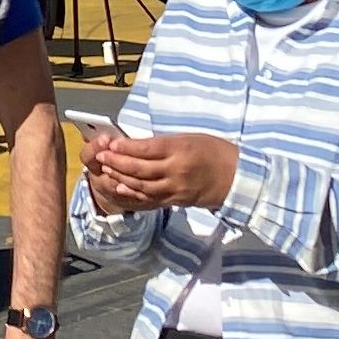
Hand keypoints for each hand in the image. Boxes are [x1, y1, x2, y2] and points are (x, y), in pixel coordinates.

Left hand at [82, 131, 237, 213]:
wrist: (237, 178)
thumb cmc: (215, 152)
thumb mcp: (190, 138)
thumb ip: (165, 143)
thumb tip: (139, 145)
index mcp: (180, 150)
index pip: (146, 149)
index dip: (126, 148)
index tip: (111, 144)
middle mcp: (176, 170)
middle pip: (140, 169)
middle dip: (117, 163)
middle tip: (102, 156)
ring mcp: (175, 188)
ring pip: (142, 185)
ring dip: (121, 178)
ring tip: (107, 170)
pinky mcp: (176, 201)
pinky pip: (151, 198)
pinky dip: (134, 193)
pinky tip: (121, 188)